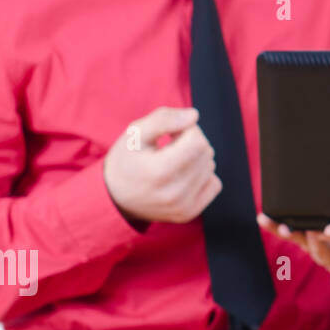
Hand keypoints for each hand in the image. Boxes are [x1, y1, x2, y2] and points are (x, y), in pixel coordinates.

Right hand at [103, 106, 219, 224]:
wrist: (114, 197)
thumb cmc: (126, 161)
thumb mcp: (135, 133)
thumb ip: (163, 119)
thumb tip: (194, 116)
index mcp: (159, 172)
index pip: (197, 140)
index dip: (187, 130)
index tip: (171, 134)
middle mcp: (173, 193)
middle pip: (206, 152)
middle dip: (191, 143)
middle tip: (169, 148)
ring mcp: (183, 207)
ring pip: (210, 166)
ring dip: (195, 159)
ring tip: (172, 162)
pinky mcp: (189, 213)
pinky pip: (215, 184)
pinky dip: (202, 176)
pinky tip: (182, 175)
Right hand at [256, 214, 329, 280]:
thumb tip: (319, 172)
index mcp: (315, 238)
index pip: (291, 231)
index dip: (275, 226)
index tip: (263, 216)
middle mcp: (321, 250)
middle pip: (301, 243)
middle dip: (291, 235)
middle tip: (284, 226)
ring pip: (322, 253)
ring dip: (317, 242)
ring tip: (313, 230)